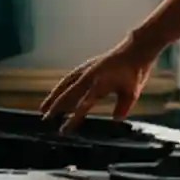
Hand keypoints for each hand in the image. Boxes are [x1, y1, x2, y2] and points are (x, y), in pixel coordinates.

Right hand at [39, 35, 160, 133]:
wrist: (136, 49)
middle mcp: (90, 76)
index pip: (83, 105)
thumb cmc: (135, 72)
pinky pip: (69, 77)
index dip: (73, 119)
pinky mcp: (88, 65)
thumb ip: (123, 107)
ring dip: (54, 96)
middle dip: (56, 107)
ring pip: (65, 84)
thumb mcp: (133, 92)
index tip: (64, 130)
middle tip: (45, 120)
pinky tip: (57, 91)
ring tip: (43, 108)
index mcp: (100, 84)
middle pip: (68, 94)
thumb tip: (115, 120)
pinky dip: (61, 86)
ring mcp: (87, 69)